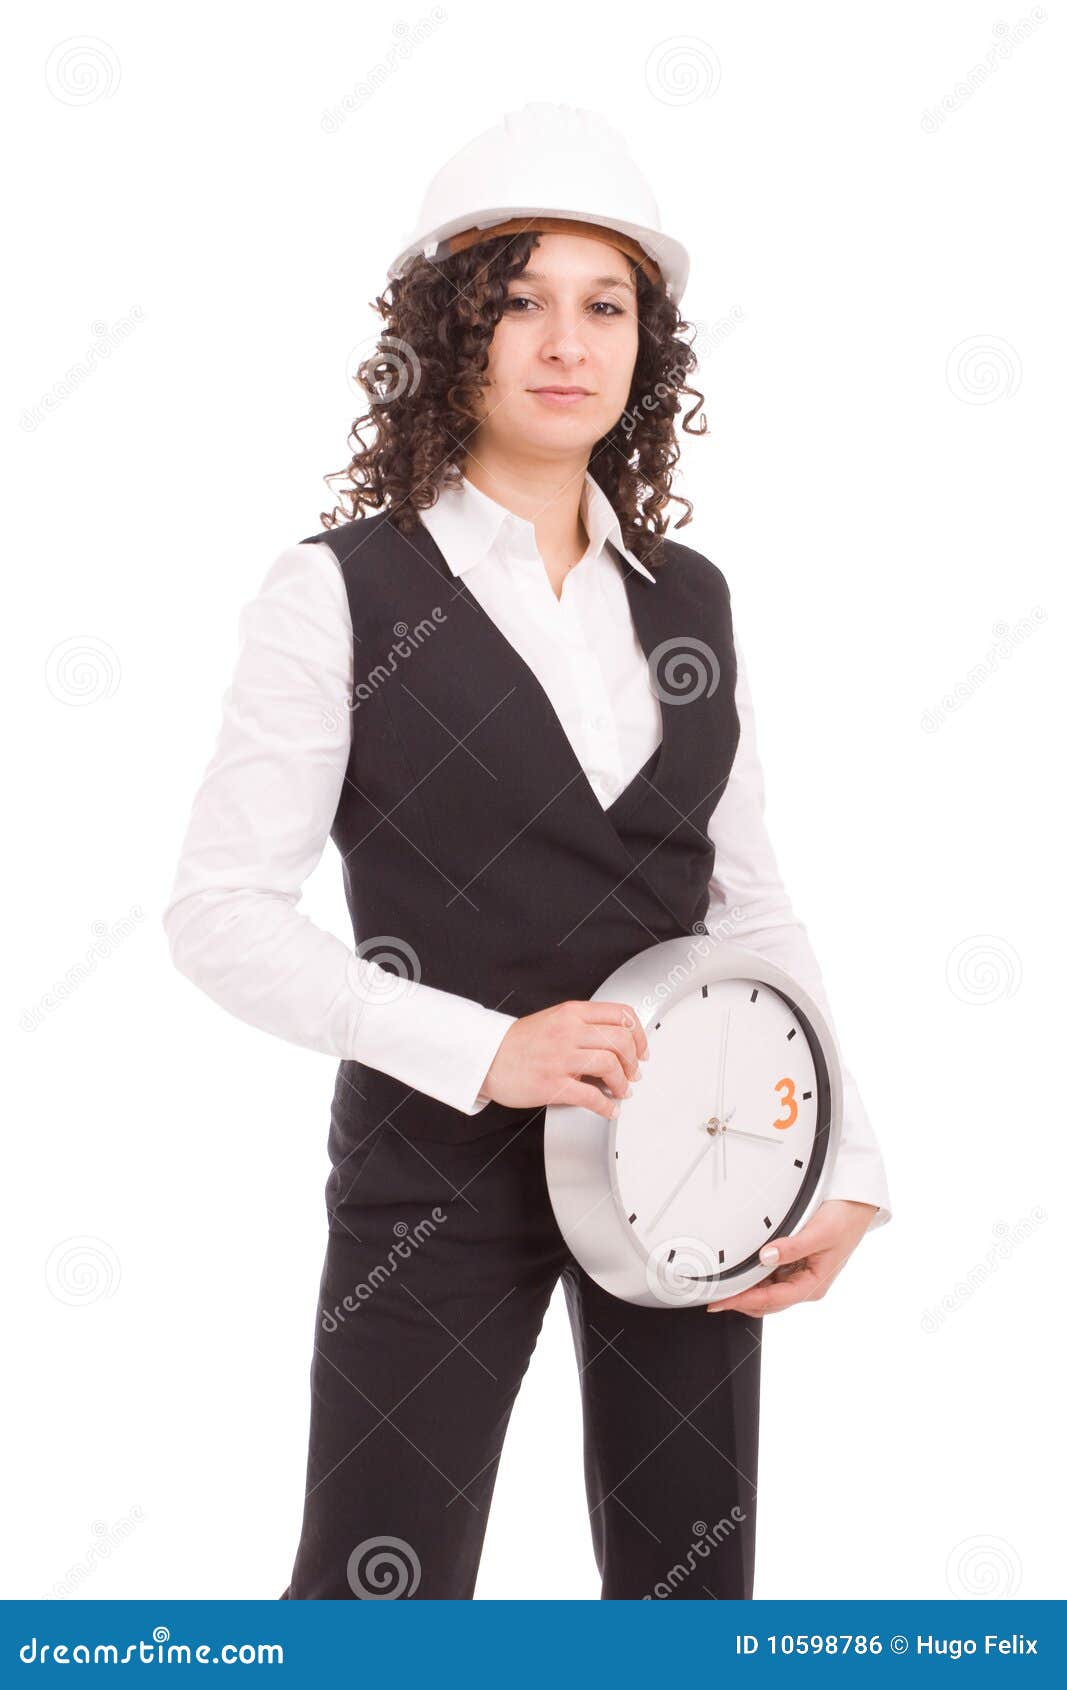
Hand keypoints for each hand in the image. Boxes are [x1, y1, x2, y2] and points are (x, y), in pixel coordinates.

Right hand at [478, 999, 648, 1121]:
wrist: (486, 1057)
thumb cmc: (517, 1042)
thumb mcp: (553, 1020)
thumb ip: (583, 1025)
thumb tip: (615, 1041)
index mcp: (571, 1013)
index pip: (622, 1015)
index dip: (639, 1034)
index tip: (642, 1049)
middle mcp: (568, 1032)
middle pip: (621, 1040)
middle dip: (634, 1061)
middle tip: (633, 1072)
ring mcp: (560, 1058)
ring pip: (610, 1065)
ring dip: (623, 1082)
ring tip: (621, 1089)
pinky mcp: (553, 1085)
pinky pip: (591, 1096)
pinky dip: (607, 1105)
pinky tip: (609, 1108)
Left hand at [705, 1199, 878, 1315]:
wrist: (857, 1207)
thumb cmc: (844, 1221)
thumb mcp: (819, 1233)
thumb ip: (792, 1247)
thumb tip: (766, 1256)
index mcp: (812, 1285)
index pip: (771, 1299)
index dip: (744, 1301)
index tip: (723, 1301)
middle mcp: (805, 1285)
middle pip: (766, 1302)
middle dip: (741, 1301)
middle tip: (715, 1296)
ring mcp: (800, 1276)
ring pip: (767, 1292)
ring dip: (747, 1291)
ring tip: (723, 1285)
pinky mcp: (796, 1265)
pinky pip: (771, 1278)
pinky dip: (756, 1278)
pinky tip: (742, 1271)